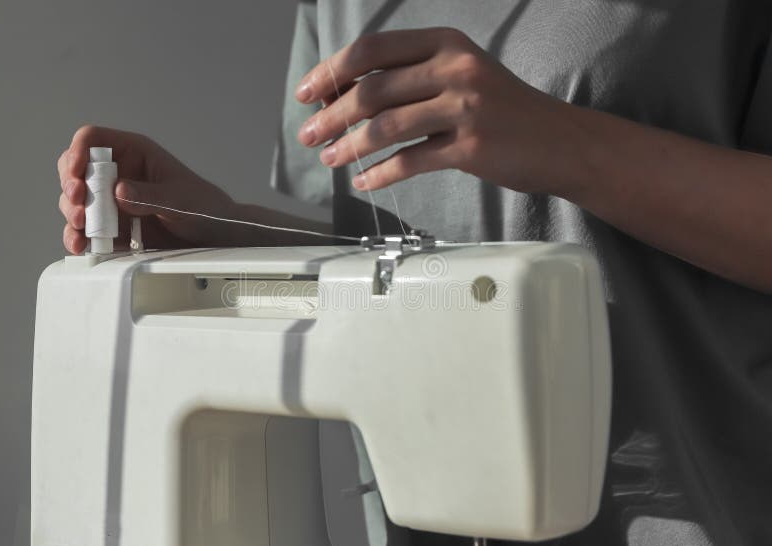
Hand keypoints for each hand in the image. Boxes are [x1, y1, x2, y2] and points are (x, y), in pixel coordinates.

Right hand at [57, 125, 235, 253]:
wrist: (215, 236)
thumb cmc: (204, 207)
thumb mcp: (180, 199)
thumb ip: (150, 195)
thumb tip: (118, 191)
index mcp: (134, 153)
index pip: (93, 140)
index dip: (78, 152)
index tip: (77, 173)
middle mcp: (118, 174)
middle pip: (75, 169)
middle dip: (70, 186)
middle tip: (79, 202)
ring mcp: (112, 201)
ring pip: (76, 201)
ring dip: (73, 213)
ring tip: (83, 226)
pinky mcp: (112, 227)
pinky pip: (86, 230)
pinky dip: (79, 237)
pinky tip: (82, 243)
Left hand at [295, 28, 573, 193]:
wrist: (561, 141)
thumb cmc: (503, 110)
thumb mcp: (461, 76)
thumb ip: (411, 80)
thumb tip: (346, 100)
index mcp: (445, 43)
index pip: (372, 50)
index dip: (331, 71)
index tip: (305, 93)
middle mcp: (454, 68)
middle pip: (372, 89)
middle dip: (330, 114)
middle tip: (307, 134)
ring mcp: (465, 107)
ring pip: (386, 126)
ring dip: (348, 146)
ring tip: (328, 159)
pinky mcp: (472, 148)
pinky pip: (411, 161)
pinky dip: (381, 174)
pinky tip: (363, 182)